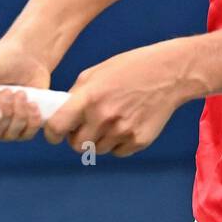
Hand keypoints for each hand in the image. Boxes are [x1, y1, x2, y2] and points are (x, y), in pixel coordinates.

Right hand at [0, 40, 51, 141]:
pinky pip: (24, 135)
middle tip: (9, 92)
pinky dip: (31, 121)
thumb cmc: (1, 60)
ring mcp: (0, 126)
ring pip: (7, 136)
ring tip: (22, 93)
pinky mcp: (19, 126)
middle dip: (3, 113)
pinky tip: (33, 104)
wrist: (27, 57)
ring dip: (18, 115)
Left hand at [43, 39, 199, 156]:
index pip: (57, 127)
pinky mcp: (139, 141)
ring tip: (112, 120)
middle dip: (77, 139)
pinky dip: (118, 143)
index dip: (53, 134)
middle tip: (85, 128)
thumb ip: (76, 95)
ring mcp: (122, 131)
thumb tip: (62, 115)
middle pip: (78, 146)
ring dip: (99, 140)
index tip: (55, 134)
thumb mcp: (95, 73)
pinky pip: (118, 152)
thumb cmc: (130, 68)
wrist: (169, 73)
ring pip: (98, 150)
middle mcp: (104, 117)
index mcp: (89, 97)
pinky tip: (127, 124)